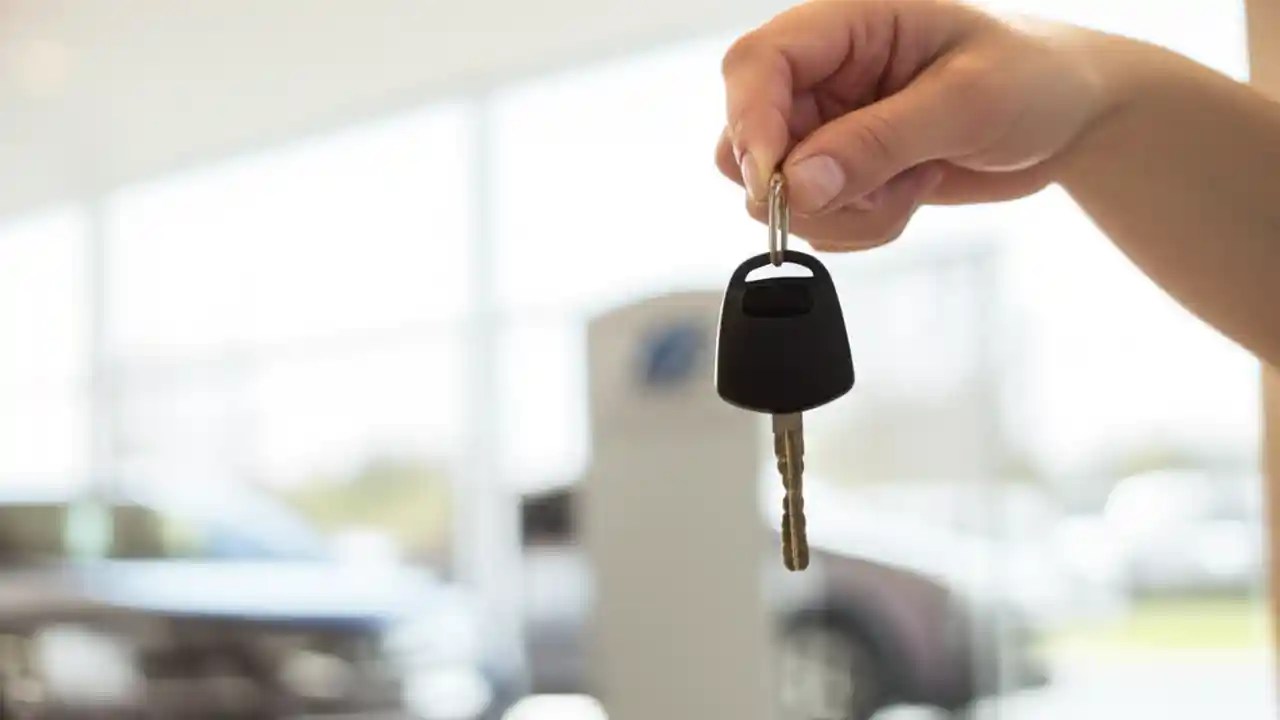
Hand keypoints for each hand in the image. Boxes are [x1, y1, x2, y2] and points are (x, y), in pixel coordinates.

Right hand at [716, 0, 1107, 249]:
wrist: (1072, 118)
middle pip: (748, 139)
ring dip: (842, 212)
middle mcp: (824, 73)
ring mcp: (828, 125)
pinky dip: (859, 226)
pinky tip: (910, 194)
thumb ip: (878, 142)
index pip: (756, 63)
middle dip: (801, 187)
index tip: (776, 183)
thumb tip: (798, 185)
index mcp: (847, 23)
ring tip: (910, 185)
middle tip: (868, 193)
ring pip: (779, 193)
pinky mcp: (842, 170)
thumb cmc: (1036, 79)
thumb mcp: (966, 103)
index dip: (750, 123)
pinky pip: (815, 219)